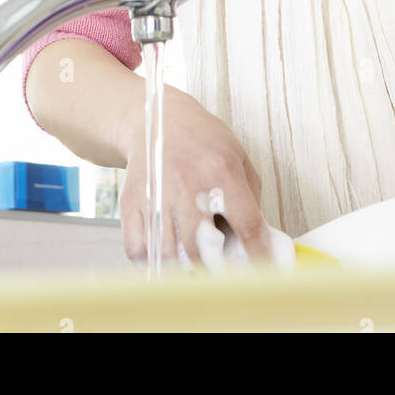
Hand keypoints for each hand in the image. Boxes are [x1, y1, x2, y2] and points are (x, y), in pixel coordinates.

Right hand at [116, 85, 275, 269]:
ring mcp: (156, 193)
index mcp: (220, 170)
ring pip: (169, 254)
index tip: (263, 271)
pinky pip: (137, 248)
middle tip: (223, 277)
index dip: (258, 254)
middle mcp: (186, 183)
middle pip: (201, 248)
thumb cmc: (202, 138)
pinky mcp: (130, 201)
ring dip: (184, 272)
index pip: (246, 223)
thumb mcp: (237, 155)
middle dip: (215, 272)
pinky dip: (151, 265)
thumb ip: (252, 195)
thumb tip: (259, 237)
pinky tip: (165, 262)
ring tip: (195, 273)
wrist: (158, 116)